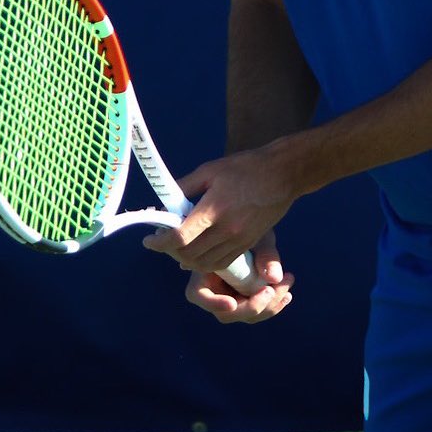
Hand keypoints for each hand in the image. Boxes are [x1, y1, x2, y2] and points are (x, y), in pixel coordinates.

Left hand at [142, 145, 297, 277]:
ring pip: (204, 264)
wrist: (282, 174)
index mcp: (214, 209)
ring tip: (177, 246)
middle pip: (189, 254)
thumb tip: (162, 205)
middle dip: (169, 251)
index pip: (180, 237)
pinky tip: (197, 253)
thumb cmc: (245, 167)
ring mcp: (239, 240)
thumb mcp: (209, 171)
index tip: (148, 241)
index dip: (159, 243)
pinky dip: (204, 263)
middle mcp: (227, 230)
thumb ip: (183, 189)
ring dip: (185, 260)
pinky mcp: (248, 244)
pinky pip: (221, 263)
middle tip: (161, 240)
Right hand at [178, 233, 294, 323]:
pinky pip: (259, 310)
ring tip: (287, 283)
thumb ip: (265, 253)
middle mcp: (214, 289)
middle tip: (271, 290)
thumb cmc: (250, 224)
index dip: (214, 303)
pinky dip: (274, 305)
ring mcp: (231, 297)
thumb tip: (274, 277)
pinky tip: (287, 294)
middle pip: (227, 314)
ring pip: (247, 315)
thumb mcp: (256, 233)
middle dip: (252, 306)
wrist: (256, 221)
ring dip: (269, 306)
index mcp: (204, 271)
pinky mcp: (247, 300)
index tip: (232, 303)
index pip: (199, 295)